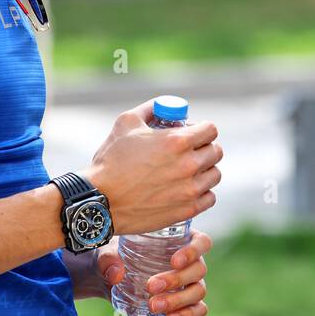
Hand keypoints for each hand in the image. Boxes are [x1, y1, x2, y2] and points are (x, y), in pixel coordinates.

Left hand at [71, 233, 212, 315]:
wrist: (106, 279)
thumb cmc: (113, 256)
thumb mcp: (107, 252)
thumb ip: (108, 260)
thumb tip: (116, 274)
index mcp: (180, 239)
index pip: (201, 242)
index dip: (193, 251)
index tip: (174, 261)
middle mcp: (190, 260)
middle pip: (199, 268)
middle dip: (177, 279)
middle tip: (151, 286)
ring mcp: (190, 283)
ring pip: (199, 290)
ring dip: (179, 300)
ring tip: (153, 305)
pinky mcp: (184, 302)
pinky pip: (198, 309)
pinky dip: (188, 315)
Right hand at [83, 100, 221, 235]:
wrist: (99, 201)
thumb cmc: (111, 161)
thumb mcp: (126, 123)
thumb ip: (150, 109)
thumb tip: (162, 105)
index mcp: (177, 141)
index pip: (211, 130)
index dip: (203, 129)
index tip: (194, 133)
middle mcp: (188, 165)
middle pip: (215, 152)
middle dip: (205, 148)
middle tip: (191, 152)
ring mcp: (190, 190)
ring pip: (214, 175)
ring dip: (205, 171)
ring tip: (190, 172)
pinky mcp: (187, 210)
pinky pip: (209, 198)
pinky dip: (202, 193)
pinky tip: (190, 189)